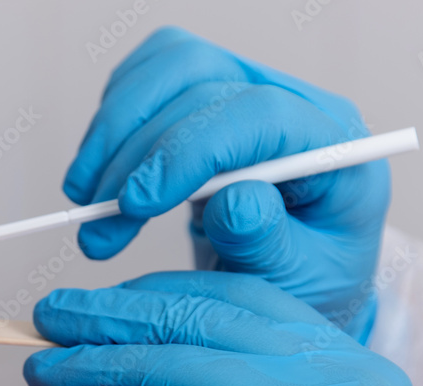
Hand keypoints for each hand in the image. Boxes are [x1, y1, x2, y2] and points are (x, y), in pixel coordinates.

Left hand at [24, 272, 422, 385]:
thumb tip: (154, 362)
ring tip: (40, 368)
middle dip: (119, 315)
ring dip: (94, 364)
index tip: (113, 302)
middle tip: (52, 315)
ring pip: (177, 368)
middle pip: (209, 323)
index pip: (250, 301)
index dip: (170, 293)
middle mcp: (344, 377)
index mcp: (358, 367)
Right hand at [64, 27, 390, 340]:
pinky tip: (105, 171)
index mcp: (336, 149)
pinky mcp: (215, 96)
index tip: (134, 204)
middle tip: (97, 225)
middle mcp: (298, 106)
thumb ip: (268, 243)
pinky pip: (155, 76)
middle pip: (203, 82)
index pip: (260, 115)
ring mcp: (255, 91)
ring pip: (172, 66)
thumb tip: (236, 202)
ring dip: (115, 129)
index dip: (188, 151)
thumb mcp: (298, 282)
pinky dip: (117, 118)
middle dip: (135, 155)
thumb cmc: (308, 280)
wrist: (300, 276)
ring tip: (87, 199)